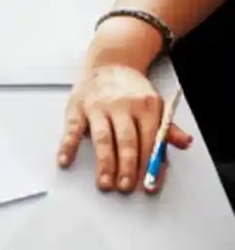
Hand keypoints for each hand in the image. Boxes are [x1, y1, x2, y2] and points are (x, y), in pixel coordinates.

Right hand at [60, 64, 193, 192]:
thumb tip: (185, 143)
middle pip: (127, 141)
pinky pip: (72, 129)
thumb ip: (168, 127)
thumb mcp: (156, 104)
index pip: (150, 139)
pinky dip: (67, 146)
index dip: (150, 164)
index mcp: (146, 106)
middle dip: (127, 167)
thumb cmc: (131, 89)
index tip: (149, 184)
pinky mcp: (77, 107)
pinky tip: (65, 160)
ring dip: (104, 163)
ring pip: (103, 138)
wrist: (109, 62)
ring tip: (105, 182)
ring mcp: (98, 106)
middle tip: (126, 187)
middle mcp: (122, 105)